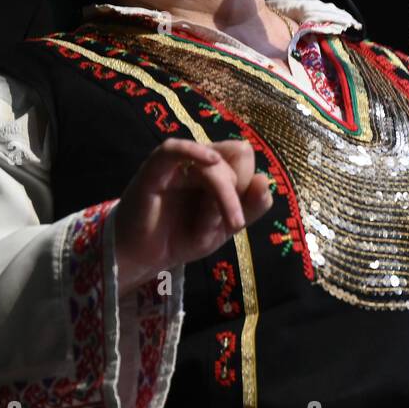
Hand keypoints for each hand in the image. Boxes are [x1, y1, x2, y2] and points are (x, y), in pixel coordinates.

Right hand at [112, 138, 273, 294]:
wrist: (144, 257)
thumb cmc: (181, 237)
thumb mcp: (225, 228)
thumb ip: (250, 207)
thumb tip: (265, 180)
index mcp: (216, 169)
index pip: (244, 158)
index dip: (249, 184)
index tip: (241, 216)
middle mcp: (197, 161)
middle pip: (236, 155)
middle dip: (238, 191)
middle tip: (231, 222)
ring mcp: (176, 164)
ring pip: (213, 161)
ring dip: (225, 195)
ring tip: (228, 224)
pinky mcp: (153, 170)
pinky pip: (173, 150)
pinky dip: (194, 151)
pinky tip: (211, 161)